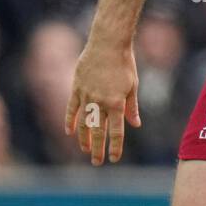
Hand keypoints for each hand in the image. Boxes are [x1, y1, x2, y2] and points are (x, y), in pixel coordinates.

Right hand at [64, 37, 139, 164]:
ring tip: (85, 150)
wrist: (108, 43)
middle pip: (98, 131)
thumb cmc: (124, 63)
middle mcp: (100, 102)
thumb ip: (132, 107)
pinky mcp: (76, 87)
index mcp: (117, 103)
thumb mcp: (133, 86)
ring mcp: (86, 95)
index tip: (114, 158)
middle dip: (97, 148)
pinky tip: (69, 131)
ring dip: (84, 138)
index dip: (115, 146)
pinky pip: (71, 107)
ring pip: (83, 122)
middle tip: (96, 162)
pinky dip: (70, 120)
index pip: (117, 131)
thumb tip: (135, 124)